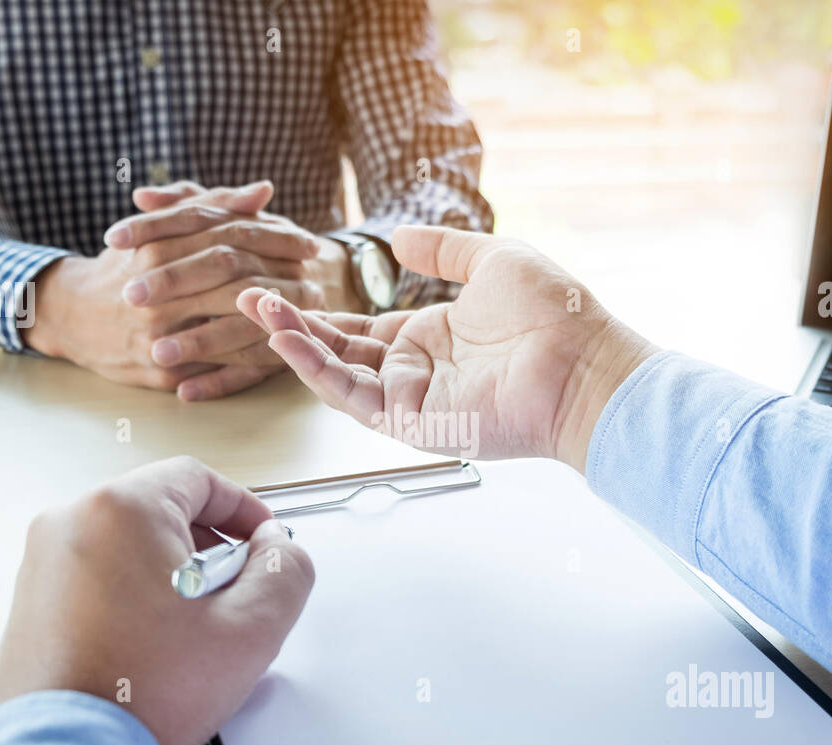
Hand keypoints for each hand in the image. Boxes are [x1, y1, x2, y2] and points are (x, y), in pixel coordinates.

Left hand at [0, 456, 314, 744]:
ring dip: (173, 573)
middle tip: (236, 593)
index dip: (244, 508)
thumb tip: (280, 549)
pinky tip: (156, 646)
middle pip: (163, 510)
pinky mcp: (32, 600)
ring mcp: (43, 562)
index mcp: (121, 510)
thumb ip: (287, 570)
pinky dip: (135, 594)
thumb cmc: (140, 695)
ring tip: (195, 629)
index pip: (198, 478)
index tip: (263, 541)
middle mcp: (71, 522)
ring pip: (130, 544)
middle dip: (210, 546)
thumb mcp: (252, 628)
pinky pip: (98, 575)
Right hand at [27, 181, 315, 398]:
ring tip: (309, 314)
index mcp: (157, 246)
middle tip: (317, 280)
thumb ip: (214, 206)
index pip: (228, 237)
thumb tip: (265, 191)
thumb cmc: (125, 266)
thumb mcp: (163, 228)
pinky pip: (218, 366)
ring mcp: (159, 331)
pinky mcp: (162, 368)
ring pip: (231, 324)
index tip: (308, 243)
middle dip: (282, 278)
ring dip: (276, 320)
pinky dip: (253, 359)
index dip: (274, 239)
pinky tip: (283, 350)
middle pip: (234, 278)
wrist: (72, 315)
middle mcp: (156, 288)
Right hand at [236, 226, 660, 470]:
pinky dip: (319, 372)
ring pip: (338, 375)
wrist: (584, 362)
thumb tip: (397, 236)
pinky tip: (290, 342)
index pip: (361, 329)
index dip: (320, 312)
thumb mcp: (490, 261)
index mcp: (431, 337)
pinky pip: (355, 398)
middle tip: (247, 297)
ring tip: (257, 310)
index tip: (280, 289)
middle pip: (339, 352)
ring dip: (295, 344)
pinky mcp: (415, 422)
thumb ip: (442, 250)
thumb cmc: (554, 314)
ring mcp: (413, 400)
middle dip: (292, 325)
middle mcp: (416, 372)